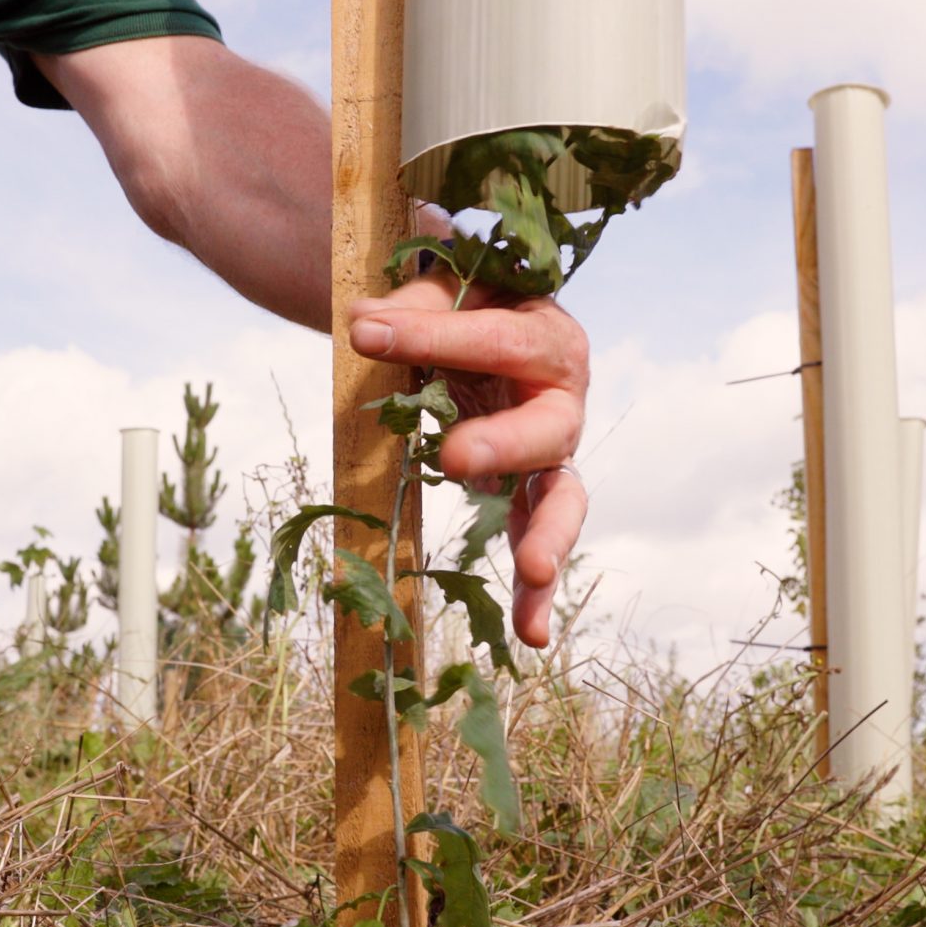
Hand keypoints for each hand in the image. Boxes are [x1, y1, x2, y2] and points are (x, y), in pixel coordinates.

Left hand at [349, 273, 589, 648]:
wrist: (488, 328)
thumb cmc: (467, 307)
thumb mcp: (443, 289)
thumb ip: (410, 306)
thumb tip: (363, 326)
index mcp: (545, 336)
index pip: (494, 338)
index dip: (432, 335)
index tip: (365, 334)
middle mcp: (562, 399)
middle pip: (547, 428)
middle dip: (505, 445)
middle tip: (456, 457)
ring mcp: (552, 455)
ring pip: (562, 499)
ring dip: (548, 538)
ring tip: (536, 573)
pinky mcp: (532, 495)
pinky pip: (535, 541)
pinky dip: (533, 592)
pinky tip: (530, 637)